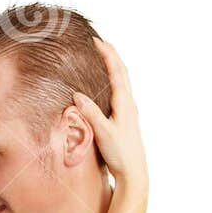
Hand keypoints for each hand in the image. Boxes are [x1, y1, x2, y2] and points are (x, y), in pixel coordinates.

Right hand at [71, 37, 146, 193]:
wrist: (134, 172)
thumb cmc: (120, 153)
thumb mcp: (103, 133)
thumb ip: (91, 113)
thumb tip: (77, 95)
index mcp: (124, 102)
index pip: (116, 70)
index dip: (107, 54)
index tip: (97, 40)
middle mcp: (129, 103)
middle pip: (122, 71)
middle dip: (111, 55)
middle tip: (99, 43)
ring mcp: (129, 111)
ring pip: (123, 81)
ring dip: (113, 67)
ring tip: (103, 58)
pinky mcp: (127, 119)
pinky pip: (121, 92)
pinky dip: (114, 81)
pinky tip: (108, 86)